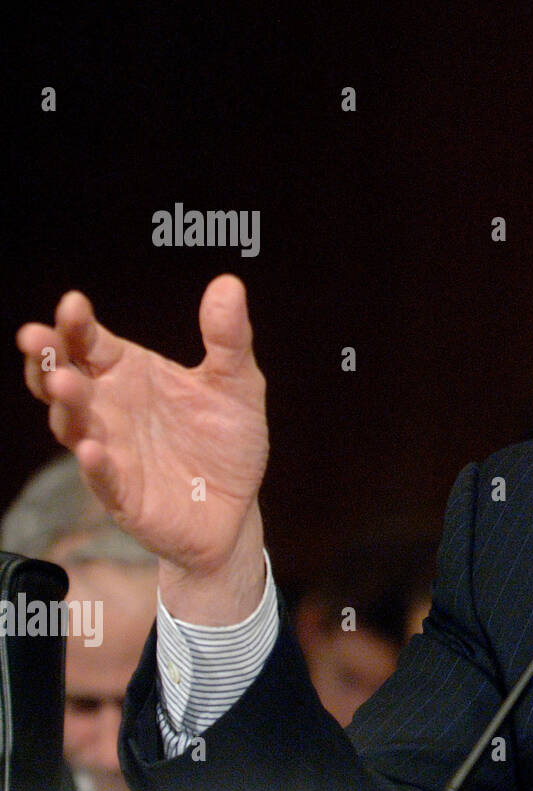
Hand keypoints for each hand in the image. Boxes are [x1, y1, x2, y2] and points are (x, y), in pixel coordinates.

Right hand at [17, 275, 267, 619]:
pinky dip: (95, 462)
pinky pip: (103, 477)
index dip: (76, 323)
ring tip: (65, 383)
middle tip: (35, 336)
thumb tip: (228, 283)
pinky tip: (92, 448)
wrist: (236, 507)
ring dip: (67, 404)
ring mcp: (111, 450)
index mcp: (129, 373)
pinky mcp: (123, 493)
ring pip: (73, 424)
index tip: (73, 303)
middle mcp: (110, 408)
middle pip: (64, 377)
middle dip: (47, 357)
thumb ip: (229, 338)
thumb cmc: (226, 441)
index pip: (91, 342)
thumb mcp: (237, 383)